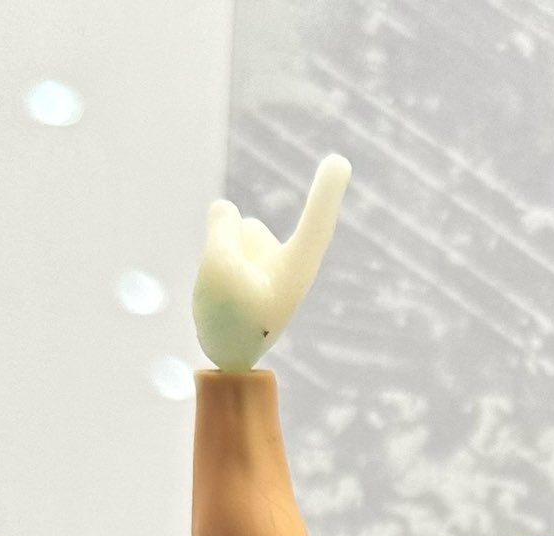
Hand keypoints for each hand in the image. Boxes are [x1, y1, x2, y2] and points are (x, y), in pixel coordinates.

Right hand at [192, 154, 350, 372]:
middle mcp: (288, 258)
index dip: (327, 194)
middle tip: (234, 301)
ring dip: (218, 256)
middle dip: (224, 254)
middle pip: (245, 231)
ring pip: (231, 230)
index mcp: (296, 270)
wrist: (226, 357)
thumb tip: (225, 208)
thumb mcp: (220, 271)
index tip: (341, 160)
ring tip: (226, 297)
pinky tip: (220, 289)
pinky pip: (221, 236)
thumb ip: (222, 229)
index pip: (316, 224)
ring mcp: (267, 257)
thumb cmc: (232, 323)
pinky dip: (213, 258)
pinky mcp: (246, 257)